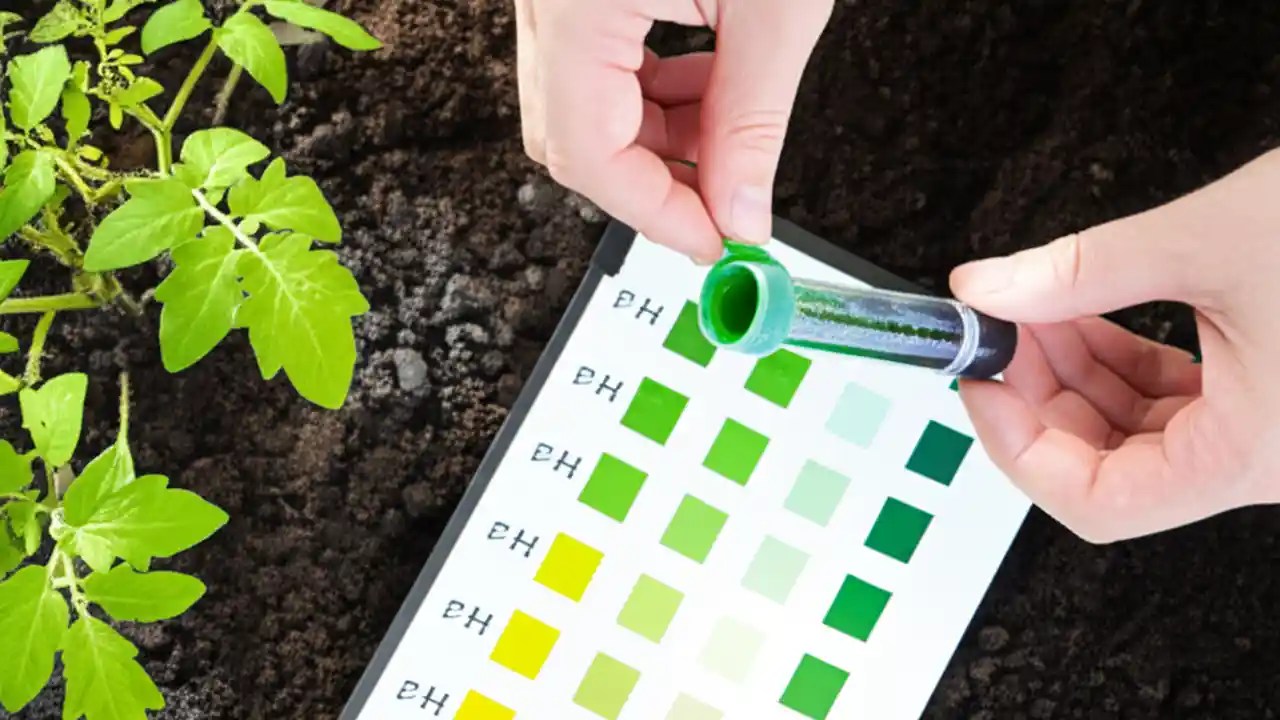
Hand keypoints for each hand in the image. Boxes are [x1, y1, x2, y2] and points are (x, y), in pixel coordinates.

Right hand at [513, 0, 832, 262]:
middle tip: (722, 204)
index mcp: (575, 3)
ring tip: (729, 142)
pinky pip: (594, 62)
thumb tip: (740, 210)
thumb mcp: (777, 5)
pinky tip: (707, 95)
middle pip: (571, 136)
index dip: (655, 212)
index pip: (589, 150)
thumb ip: (752, 118)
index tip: (713, 240)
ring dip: (657, 140)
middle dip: (653, 183)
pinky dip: (651, 95)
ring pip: (582, 105)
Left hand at [950, 150, 1279, 542]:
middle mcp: (1262, 458)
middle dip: (1040, 394)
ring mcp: (1267, 430)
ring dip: (1074, 371)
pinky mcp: (1271, 395)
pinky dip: (1120, 358)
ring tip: (1036, 307)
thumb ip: (1082, 271)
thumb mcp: (1211, 241)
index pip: (1098, 504)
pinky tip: (1083, 311)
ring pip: (1137, 432)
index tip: (980, 382)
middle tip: (1000, 330)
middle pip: (1107, 467)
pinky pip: (1175, 401)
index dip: (1017, 448)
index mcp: (1253, 454)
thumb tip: (991, 287)